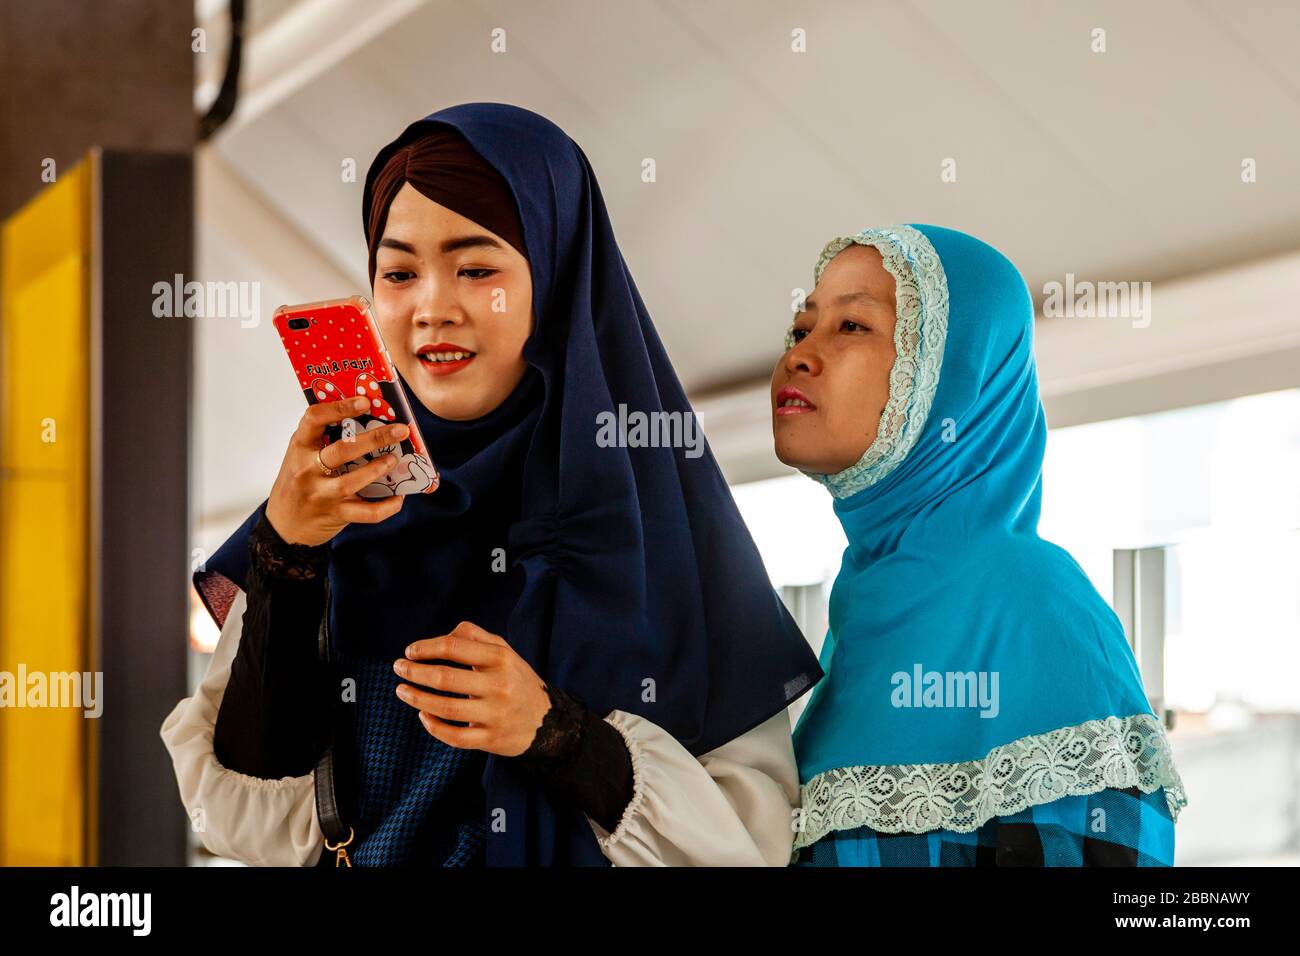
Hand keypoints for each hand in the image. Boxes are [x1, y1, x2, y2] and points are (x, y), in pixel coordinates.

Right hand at [265, 395, 412, 546]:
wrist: (284, 525)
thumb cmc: (297, 483)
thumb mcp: (300, 456)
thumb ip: (322, 439)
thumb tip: (365, 417)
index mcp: (299, 447)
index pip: (314, 419)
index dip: (339, 407)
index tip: (365, 401)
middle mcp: (307, 469)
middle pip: (341, 450)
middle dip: (374, 439)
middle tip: (399, 430)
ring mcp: (320, 494)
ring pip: (350, 482)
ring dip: (376, 469)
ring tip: (394, 459)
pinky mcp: (335, 514)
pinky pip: (365, 513)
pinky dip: (386, 507)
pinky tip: (398, 498)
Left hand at [393, 621, 550, 756]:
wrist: (548, 721)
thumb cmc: (516, 680)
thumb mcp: (504, 652)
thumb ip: (475, 637)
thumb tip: (442, 636)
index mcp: (501, 659)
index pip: (455, 647)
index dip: (427, 647)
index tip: (410, 651)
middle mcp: (499, 685)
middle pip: (446, 678)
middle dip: (415, 672)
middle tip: (398, 668)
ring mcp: (495, 714)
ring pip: (446, 708)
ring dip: (417, 698)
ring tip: (401, 691)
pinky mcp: (491, 739)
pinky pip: (455, 736)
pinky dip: (434, 727)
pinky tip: (422, 715)